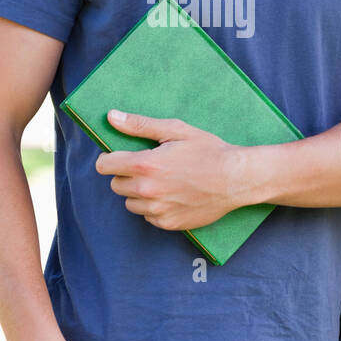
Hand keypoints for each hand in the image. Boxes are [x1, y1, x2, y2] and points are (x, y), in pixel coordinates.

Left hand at [95, 110, 249, 229]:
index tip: (121, 156)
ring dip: (139, 193)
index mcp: (145, 165)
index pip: (104, 166)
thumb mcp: (175, 130)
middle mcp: (147, 191)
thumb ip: (140, 125)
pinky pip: (148, 216)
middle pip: (115, 185)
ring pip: (130, 202)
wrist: (236, 179)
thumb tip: (111, 117)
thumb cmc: (208, 150)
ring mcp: (157, 210)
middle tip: (149, 167)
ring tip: (163, 181)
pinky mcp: (168, 223)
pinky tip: (173, 195)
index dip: (110, 158)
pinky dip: (154, 207)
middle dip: (126, 175)